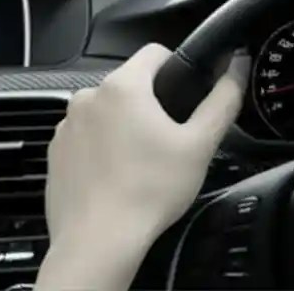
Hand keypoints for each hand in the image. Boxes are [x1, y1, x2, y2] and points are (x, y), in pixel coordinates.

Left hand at [36, 44, 248, 290]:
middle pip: (129, 84)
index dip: (177, 68)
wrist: (99, 241)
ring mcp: (65, 126)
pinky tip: (116, 176)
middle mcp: (87, 97)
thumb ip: (223, 99)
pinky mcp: (55, 153)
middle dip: (150, 104)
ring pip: (106, 112)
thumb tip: (238, 64)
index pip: (154, 52)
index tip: (187, 98)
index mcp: (123, 86)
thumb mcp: (200, 144)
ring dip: (123, 126)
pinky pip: (85, 137)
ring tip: (142, 163)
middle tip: (169, 141)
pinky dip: (101, 149)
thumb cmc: (152, 190)